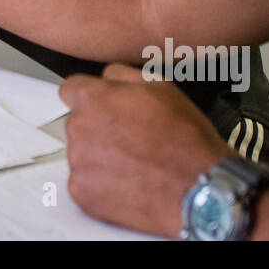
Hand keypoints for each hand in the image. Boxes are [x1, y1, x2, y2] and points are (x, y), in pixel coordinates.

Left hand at [59, 63, 233, 237]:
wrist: (198, 187)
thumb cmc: (184, 138)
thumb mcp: (161, 86)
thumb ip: (121, 75)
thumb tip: (105, 76)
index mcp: (93, 99)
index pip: (70, 89)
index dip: (91, 98)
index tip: (103, 108)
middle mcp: (78, 129)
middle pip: (78, 123)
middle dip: (98, 128)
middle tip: (130, 139)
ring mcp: (78, 164)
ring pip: (82, 154)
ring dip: (100, 157)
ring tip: (134, 163)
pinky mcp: (82, 194)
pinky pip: (85, 183)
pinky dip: (102, 184)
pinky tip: (129, 182)